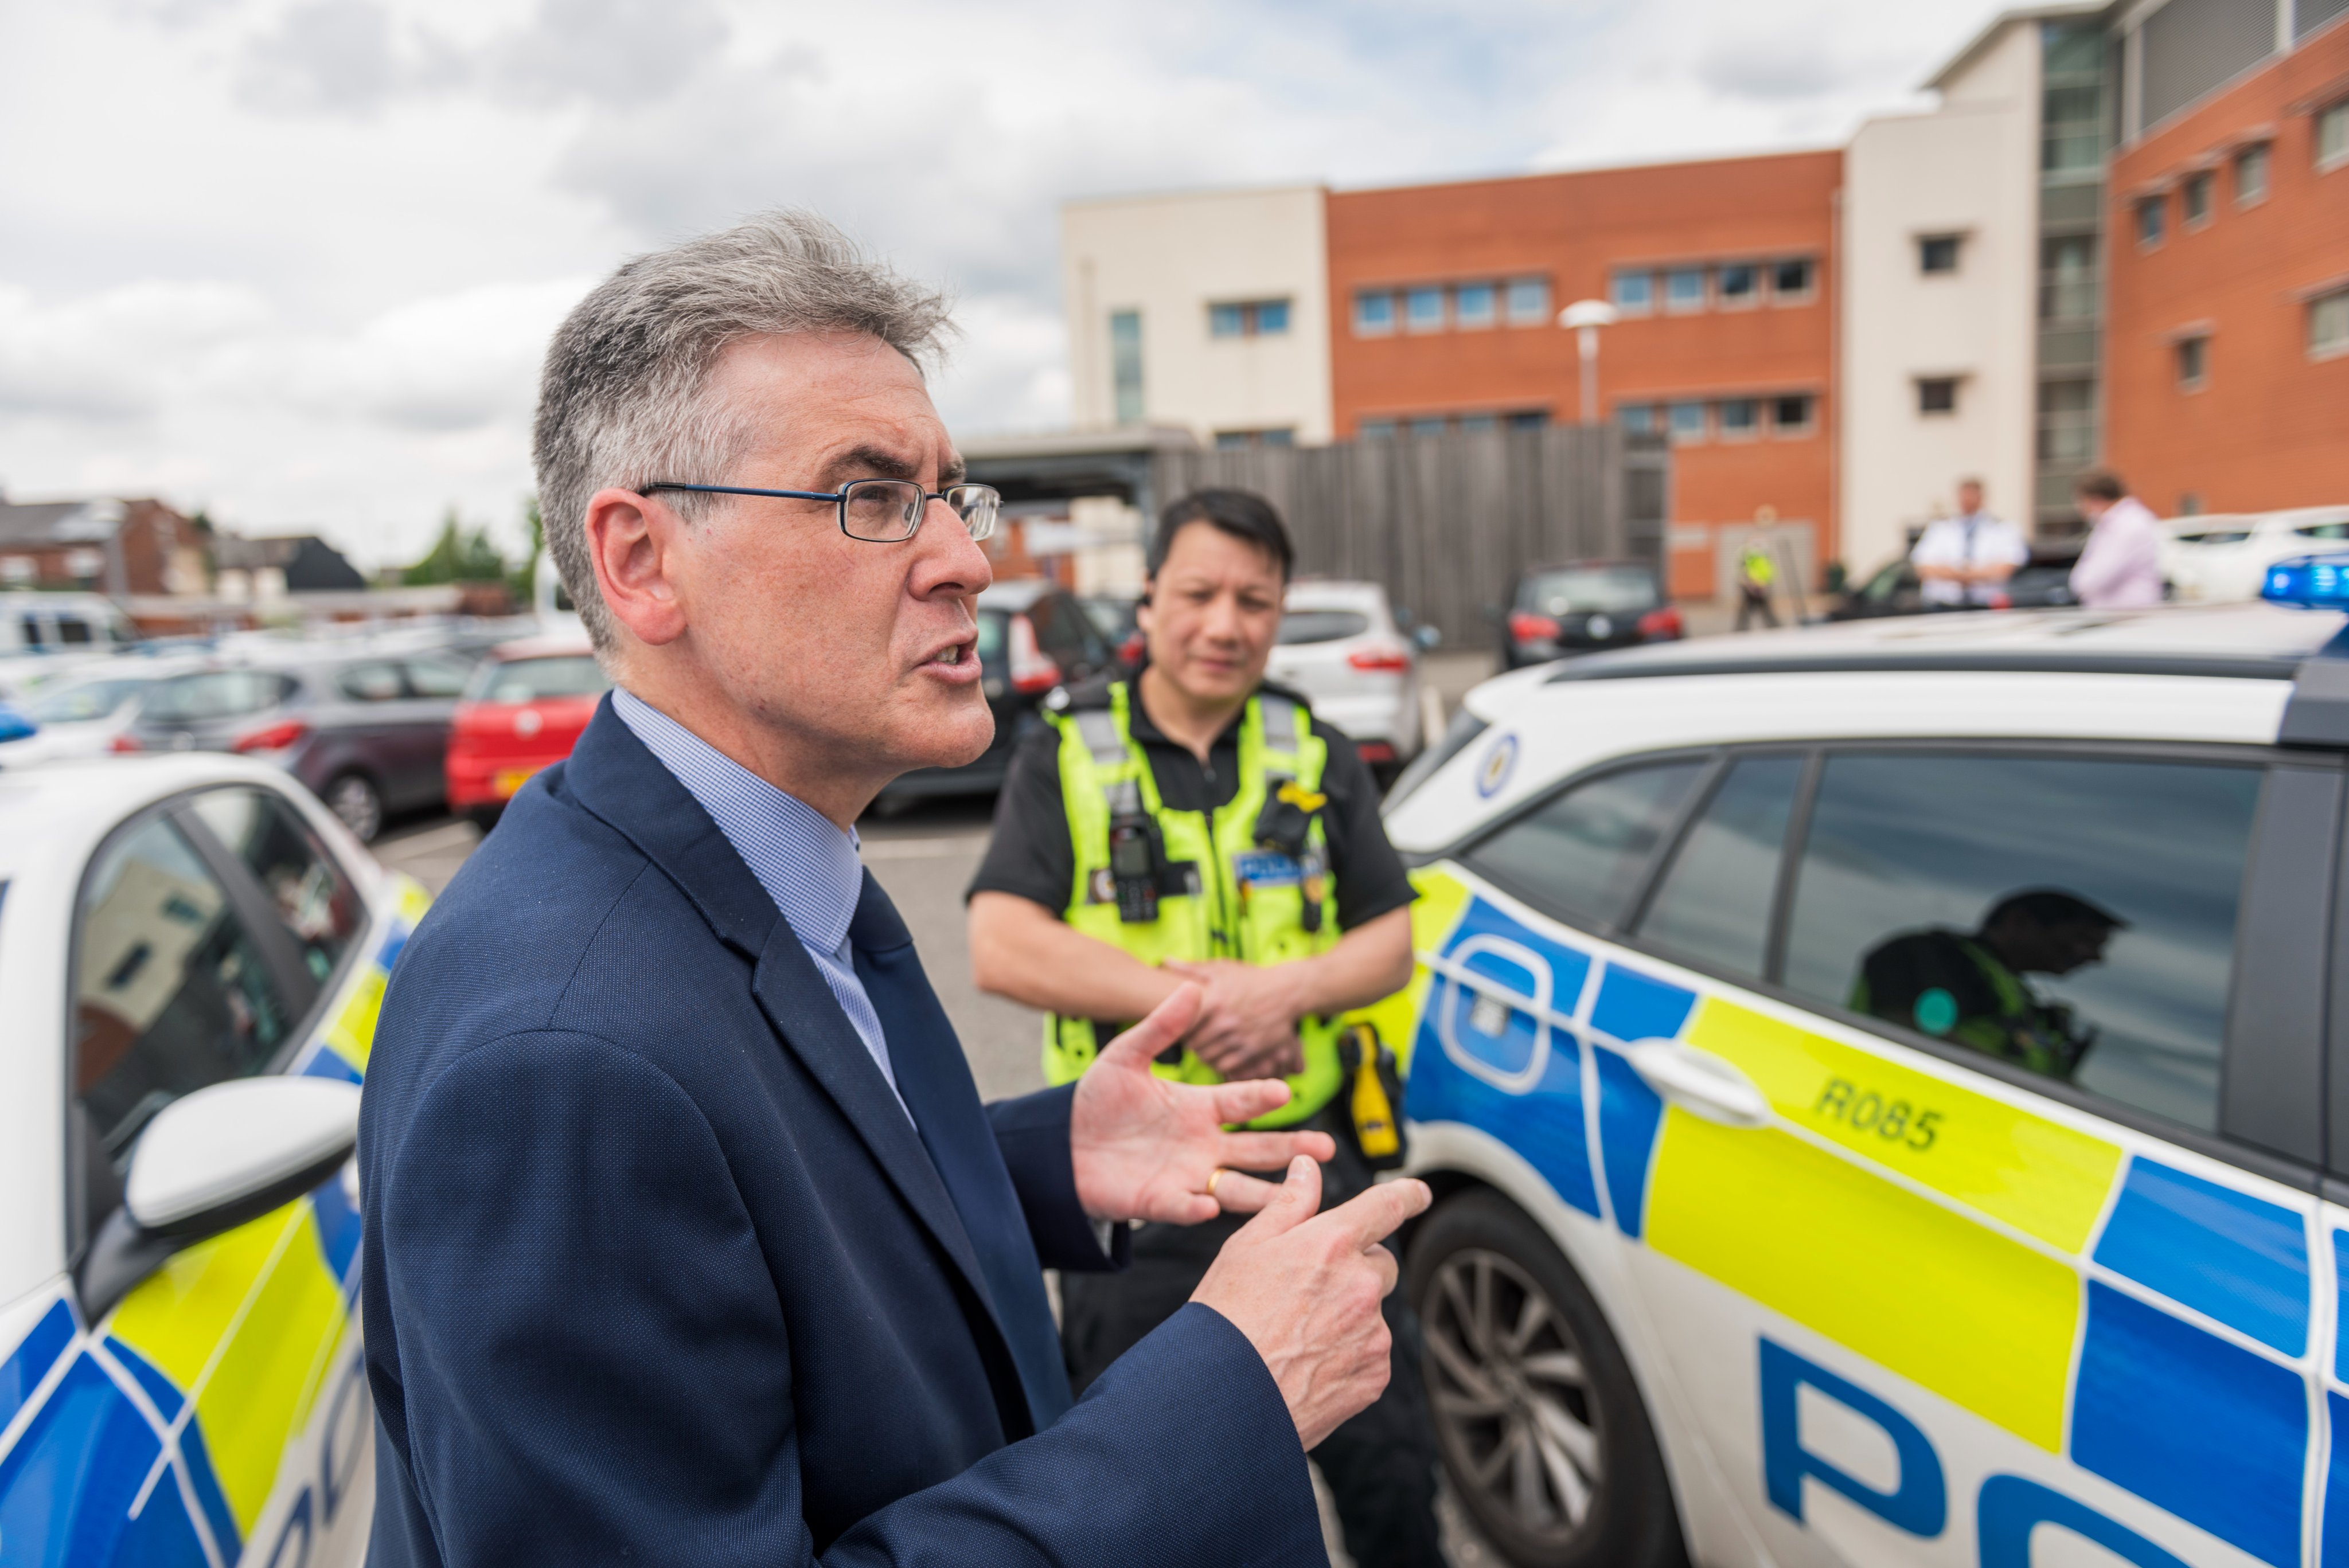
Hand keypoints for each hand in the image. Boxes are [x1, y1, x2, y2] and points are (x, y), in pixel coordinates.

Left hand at [1070, 984, 1336, 1224]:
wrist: (1063, 1144)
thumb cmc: (1099, 1100)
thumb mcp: (1126, 1057)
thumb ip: (1159, 1027)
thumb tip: (1191, 987)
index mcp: (1200, 1108)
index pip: (1242, 1102)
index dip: (1262, 1096)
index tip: (1285, 1089)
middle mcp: (1204, 1145)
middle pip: (1257, 1149)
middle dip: (1291, 1150)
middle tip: (1324, 1151)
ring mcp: (1188, 1176)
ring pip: (1237, 1187)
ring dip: (1265, 1191)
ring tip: (1294, 1195)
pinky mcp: (1161, 1202)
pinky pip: (1185, 1206)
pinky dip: (1197, 1206)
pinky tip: (1209, 1204)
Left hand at [1162, 958, 1307, 1078]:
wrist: (1289, 991)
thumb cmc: (1251, 978)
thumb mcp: (1222, 968)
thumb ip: (1191, 968)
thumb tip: (1165, 961)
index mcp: (1213, 1001)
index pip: (1180, 1023)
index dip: (1175, 1026)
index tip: (1177, 1023)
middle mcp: (1225, 1022)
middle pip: (1192, 1044)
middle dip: (1190, 1042)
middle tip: (1191, 1037)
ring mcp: (1239, 1038)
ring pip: (1207, 1057)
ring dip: (1203, 1054)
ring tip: (1205, 1045)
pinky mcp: (1252, 1052)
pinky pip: (1225, 1066)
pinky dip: (1219, 1063)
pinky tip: (1220, 1052)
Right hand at [1192, 1157, 1432, 1448]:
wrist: (1222, 1401)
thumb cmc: (1225, 1319)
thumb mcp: (1246, 1248)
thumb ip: (1289, 1204)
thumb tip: (1308, 1167)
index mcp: (1331, 1245)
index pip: (1385, 1207)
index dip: (1406, 1196)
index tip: (1418, 1193)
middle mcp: (1361, 1286)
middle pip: (1381, 1265)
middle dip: (1356, 1270)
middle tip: (1308, 1291)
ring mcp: (1373, 1334)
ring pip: (1372, 1313)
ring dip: (1349, 1316)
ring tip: (1297, 1337)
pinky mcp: (1375, 1376)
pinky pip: (1371, 1354)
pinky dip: (1349, 1355)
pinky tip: (1308, 1364)